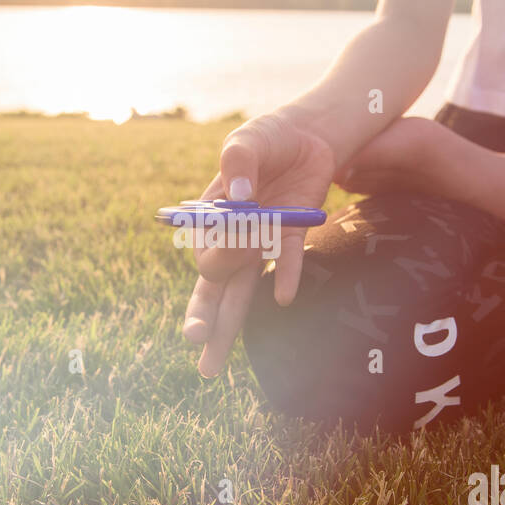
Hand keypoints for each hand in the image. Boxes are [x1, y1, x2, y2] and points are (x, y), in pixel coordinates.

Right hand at [182, 111, 336, 375]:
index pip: (203, 251)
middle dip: (202, 313)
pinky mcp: (293, 237)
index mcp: (210, 218)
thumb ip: (239, 159)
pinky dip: (286, 276)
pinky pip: (288, 262)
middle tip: (195, 338)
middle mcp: (232, 238)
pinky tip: (282, 297)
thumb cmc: (267, 139)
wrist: (308, 137)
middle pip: (212, 284)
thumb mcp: (249, 139)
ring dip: (228, 326)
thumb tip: (238, 195)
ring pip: (240, 292)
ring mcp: (262, 243)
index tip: (244, 232)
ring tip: (209, 368)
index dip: (218, 253)